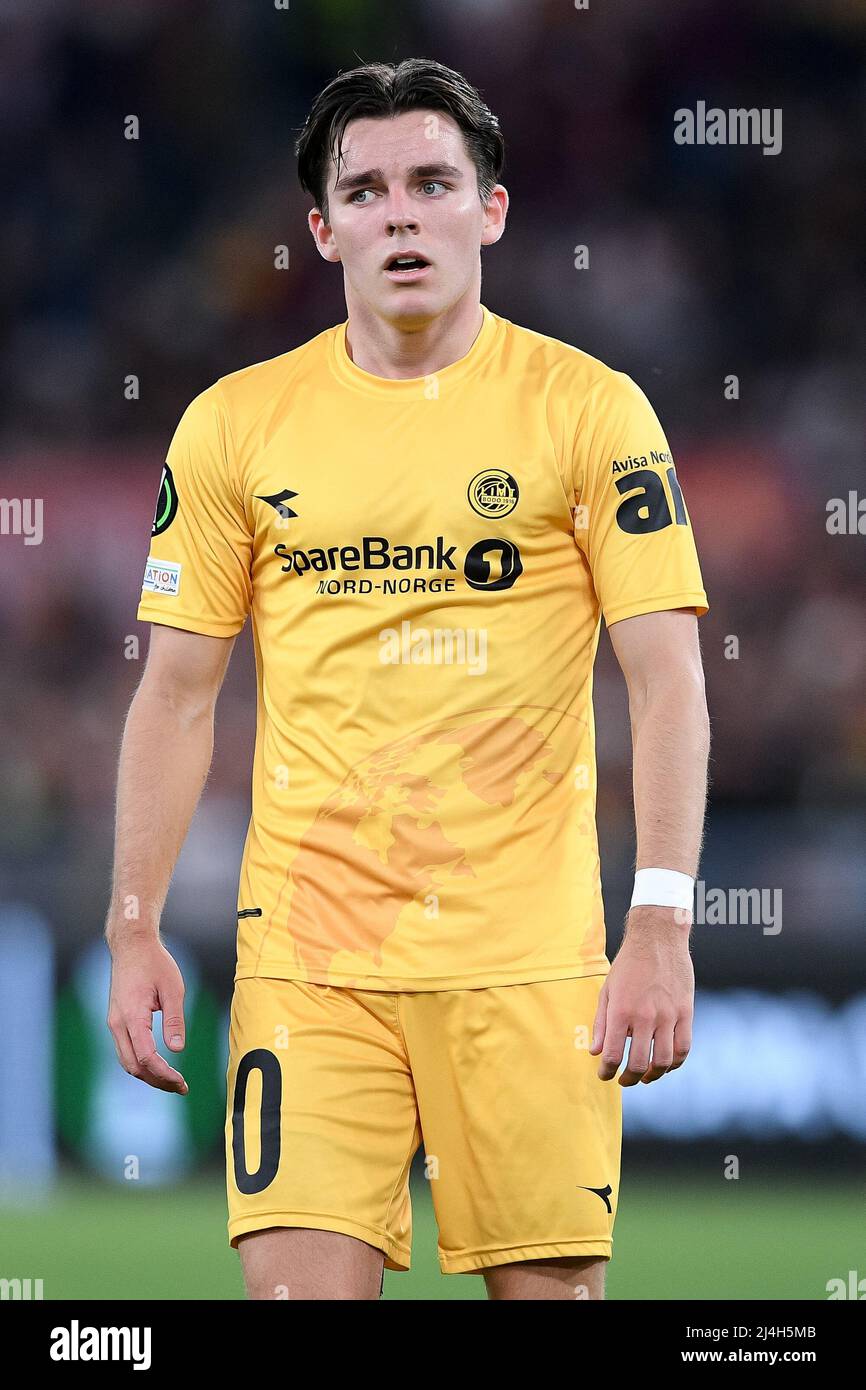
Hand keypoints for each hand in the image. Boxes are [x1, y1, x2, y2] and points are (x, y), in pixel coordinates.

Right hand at [106, 933, 188, 1093]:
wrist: (131, 946)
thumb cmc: (154, 963)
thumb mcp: (173, 988)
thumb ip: (174, 1019)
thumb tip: (177, 1049)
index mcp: (131, 1016)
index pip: (145, 1057)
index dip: (163, 1074)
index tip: (181, 1082)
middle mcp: (117, 1024)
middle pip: (133, 1066)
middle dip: (157, 1081)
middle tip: (181, 1087)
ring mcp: (114, 1023)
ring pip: (127, 1062)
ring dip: (149, 1075)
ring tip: (173, 1081)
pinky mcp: (117, 1021)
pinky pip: (126, 1051)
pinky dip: (142, 1064)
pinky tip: (159, 1066)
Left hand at [590, 906, 693, 1085]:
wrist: (657, 938)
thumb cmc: (628, 964)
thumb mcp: (607, 990)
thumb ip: (601, 1023)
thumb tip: (596, 1052)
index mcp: (621, 1010)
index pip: (614, 1054)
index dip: (607, 1071)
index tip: (604, 1074)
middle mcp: (645, 1016)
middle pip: (639, 1063)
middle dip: (629, 1078)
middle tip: (624, 1080)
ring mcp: (668, 1015)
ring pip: (663, 1061)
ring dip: (653, 1075)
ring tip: (645, 1076)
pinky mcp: (685, 1013)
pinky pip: (683, 1048)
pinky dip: (674, 1063)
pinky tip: (665, 1064)